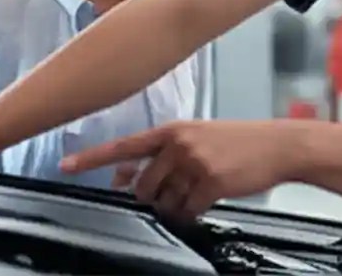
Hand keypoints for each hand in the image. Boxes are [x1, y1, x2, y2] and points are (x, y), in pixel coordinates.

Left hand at [60, 120, 305, 220]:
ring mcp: (194, 163)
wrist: (276, 145)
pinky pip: (186, 211)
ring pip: (164, 201)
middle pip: (142, 186)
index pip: (122, 146)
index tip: (66, 166)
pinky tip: (209, 197)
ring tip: (199, 188)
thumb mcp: (194, 139)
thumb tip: (124, 177)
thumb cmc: (235, 142)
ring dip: (177, 204)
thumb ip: (159, 154)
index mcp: (171, 130)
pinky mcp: (210, 182)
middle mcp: (178, 144)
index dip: (92, 159)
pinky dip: (194, 211)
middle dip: (154, 196)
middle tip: (178, 188)